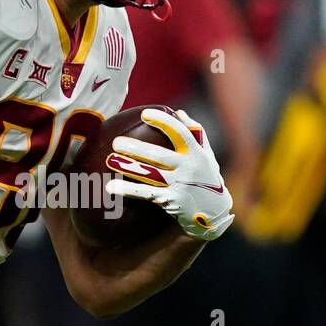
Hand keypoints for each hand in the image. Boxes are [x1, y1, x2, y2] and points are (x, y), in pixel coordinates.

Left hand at [106, 108, 233, 240]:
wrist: (214, 213)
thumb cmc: (208, 179)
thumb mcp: (207, 156)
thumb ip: (196, 133)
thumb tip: (179, 113)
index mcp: (196, 153)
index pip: (180, 133)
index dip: (163, 122)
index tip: (145, 114)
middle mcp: (188, 168)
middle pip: (159, 155)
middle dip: (136, 148)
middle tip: (116, 142)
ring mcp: (179, 185)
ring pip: (150, 174)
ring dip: (129, 167)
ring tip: (110, 160)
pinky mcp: (171, 201)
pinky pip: (146, 194)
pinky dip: (129, 190)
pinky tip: (112, 186)